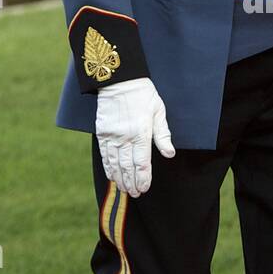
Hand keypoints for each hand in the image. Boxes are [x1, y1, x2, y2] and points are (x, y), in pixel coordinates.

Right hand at [95, 77, 174, 197]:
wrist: (120, 79)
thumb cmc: (143, 94)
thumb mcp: (159, 111)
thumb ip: (163, 134)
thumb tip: (169, 154)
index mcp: (141, 132)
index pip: (142, 162)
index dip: (143, 177)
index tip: (144, 188)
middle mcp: (125, 137)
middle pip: (127, 166)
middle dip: (131, 182)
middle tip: (135, 194)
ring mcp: (112, 135)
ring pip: (114, 163)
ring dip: (119, 178)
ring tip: (124, 189)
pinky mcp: (102, 132)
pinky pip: (104, 154)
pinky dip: (108, 167)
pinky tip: (111, 175)